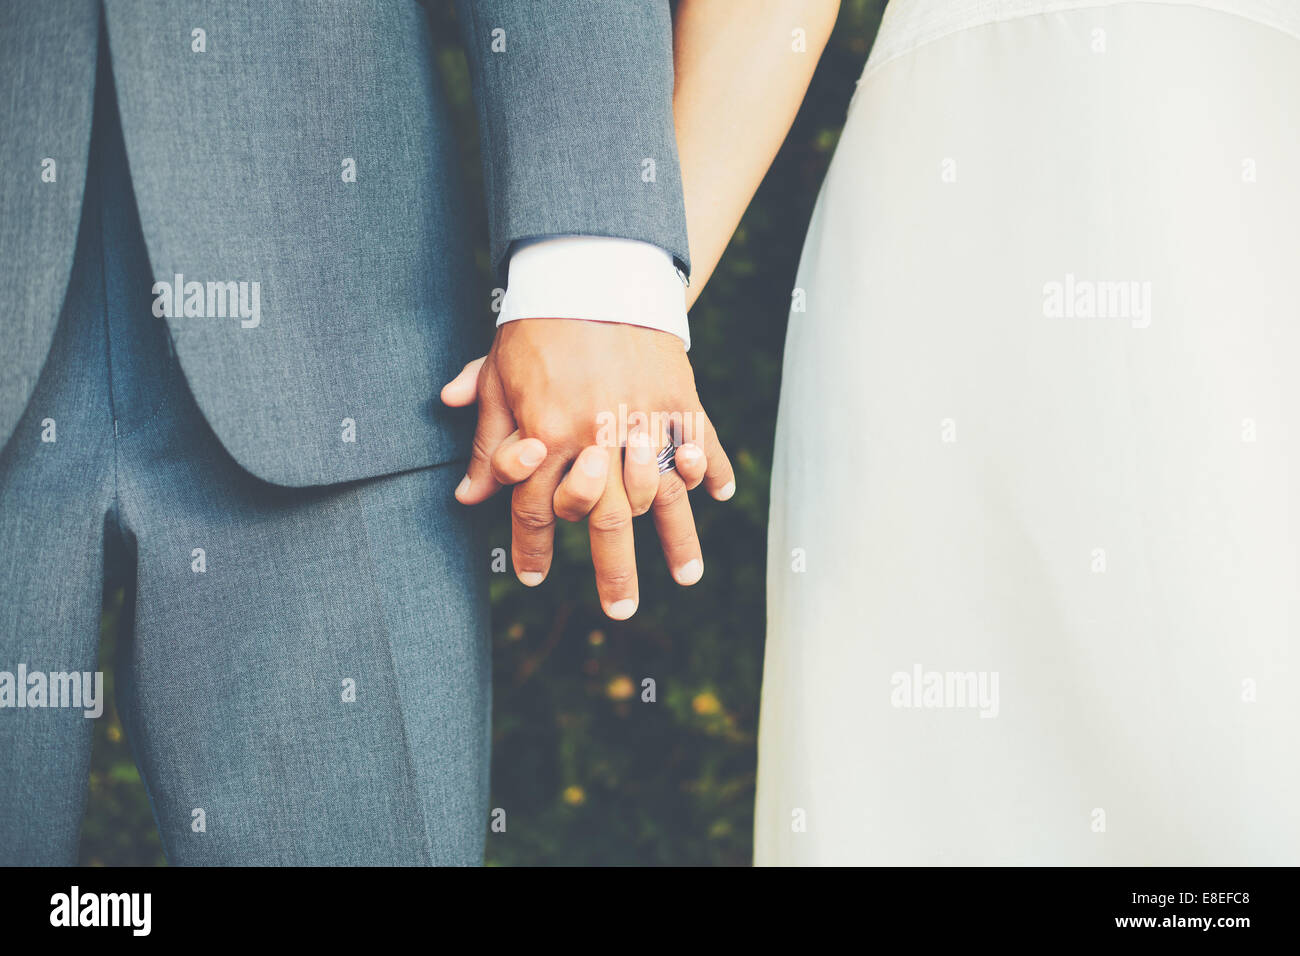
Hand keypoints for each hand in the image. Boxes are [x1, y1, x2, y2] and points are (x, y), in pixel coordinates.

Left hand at [441, 319, 734, 618]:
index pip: (537, 509)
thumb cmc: (537, 325)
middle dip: (613, 573)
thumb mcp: (499, 378)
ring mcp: (645, 420)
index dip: (533, 546)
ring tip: (687, 578)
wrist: (591, 270)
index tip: (533, 576)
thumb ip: (489, 440)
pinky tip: (719, 496)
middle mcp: (599, 437)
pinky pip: (700, 442)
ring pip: (663, 494)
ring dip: (677, 539)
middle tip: (621, 611)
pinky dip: (713, 469)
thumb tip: (469, 497)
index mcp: (548, 434)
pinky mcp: (678, 398)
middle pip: (606, 521)